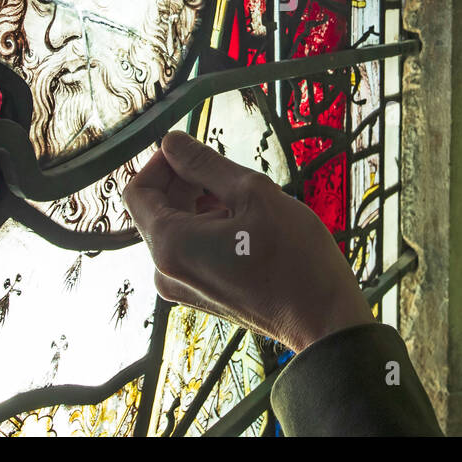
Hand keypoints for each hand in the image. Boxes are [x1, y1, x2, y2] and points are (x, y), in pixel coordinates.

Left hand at [122, 131, 374, 352]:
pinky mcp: (201, 295)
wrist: (324, 320)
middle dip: (181, 182)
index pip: (137, 191)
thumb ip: (204, 164)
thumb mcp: (252, 194)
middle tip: (222, 170)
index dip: (160, 163)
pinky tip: (242, 222)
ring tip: (239, 198)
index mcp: (171, 245)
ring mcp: (183, 288)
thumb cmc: (295, 259)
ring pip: (175, 230)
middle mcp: (166, 271)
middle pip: (154, 211)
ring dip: (197, 204)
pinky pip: (189, 251)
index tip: (190, 150)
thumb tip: (172, 142)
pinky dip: (206, 228)